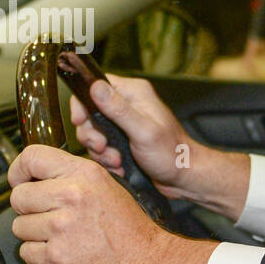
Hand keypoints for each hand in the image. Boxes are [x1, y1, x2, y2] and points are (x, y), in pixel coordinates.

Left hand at [8, 145, 213, 263]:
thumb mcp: (110, 188)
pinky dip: (41, 257)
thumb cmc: (134, 232)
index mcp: (85, 174)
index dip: (19, 171)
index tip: (20, 182)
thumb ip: (75, 179)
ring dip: (36, 236)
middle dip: (30, 210)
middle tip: (51, 219)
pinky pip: (26, 252)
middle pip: (19, 196)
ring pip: (19, 226)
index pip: (31, 157)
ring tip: (64, 239)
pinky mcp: (57, 256)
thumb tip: (38, 177)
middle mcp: (72, 196)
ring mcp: (62, 227)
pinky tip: (64, 254)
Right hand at [70, 74, 193, 193]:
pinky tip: (120, 166)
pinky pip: (101, 148)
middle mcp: (128, 105)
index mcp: (134, 93)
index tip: (81, 122)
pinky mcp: (122, 141)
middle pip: (90, 113)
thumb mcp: (144, 132)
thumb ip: (119, 110)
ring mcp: (124, 124)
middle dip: (92, 135)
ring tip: (117, 161)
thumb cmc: (172, 154)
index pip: (95, 86)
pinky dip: (107, 159)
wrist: (183, 177)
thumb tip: (95, 87)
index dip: (83, 104)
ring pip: (93, 133)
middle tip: (104, 148)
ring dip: (100, 151)